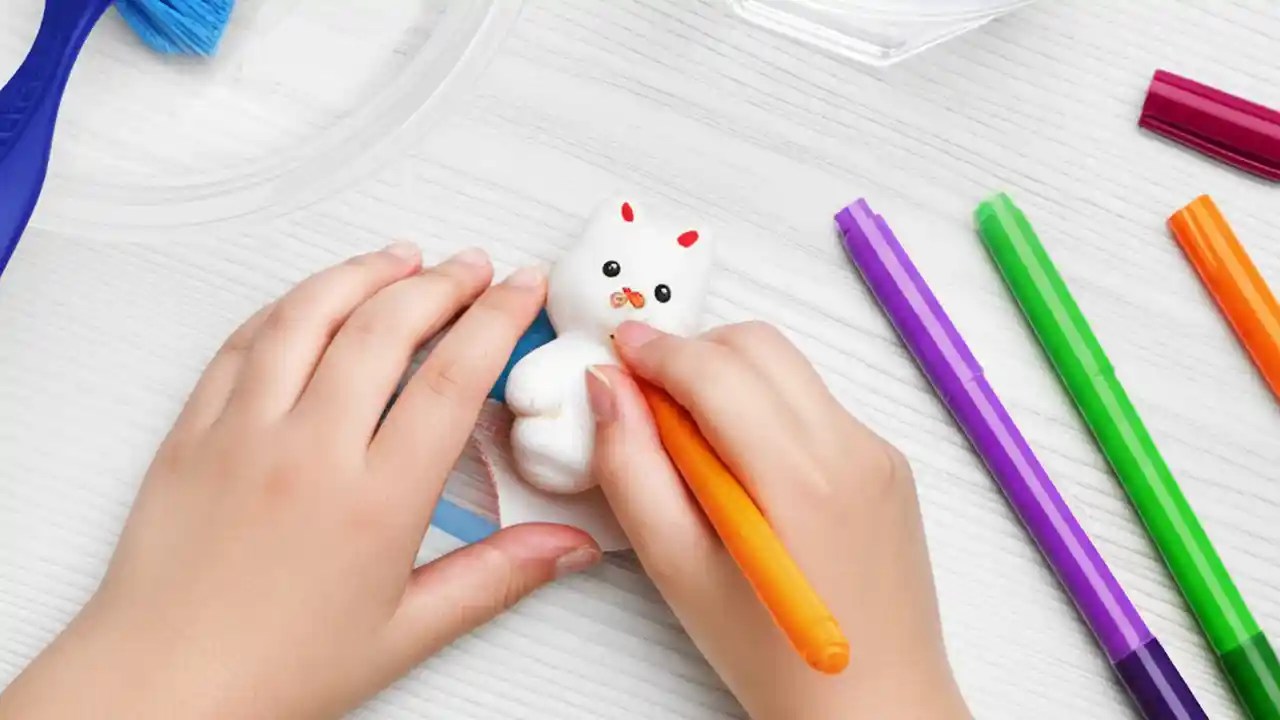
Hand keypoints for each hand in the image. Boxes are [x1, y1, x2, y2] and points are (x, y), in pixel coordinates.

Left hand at [0, 245, 600, 719]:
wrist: (158, 693)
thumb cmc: (272, 675)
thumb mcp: (407, 632)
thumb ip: (497, 576)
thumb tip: (567, 548)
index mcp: (375, 501)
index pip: (453, 377)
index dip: (497, 317)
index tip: (521, 288)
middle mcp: (309, 452)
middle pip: (386, 326)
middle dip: (442, 282)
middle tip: (473, 267)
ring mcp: (243, 433)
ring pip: (309, 315)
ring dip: (363, 273)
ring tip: (401, 258)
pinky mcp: (192, 432)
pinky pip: (242, 342)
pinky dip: (287, 305)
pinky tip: (312, 298)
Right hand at [588, 321, 968, 719]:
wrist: (875, 705)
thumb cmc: (773, 657)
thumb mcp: (678, 569)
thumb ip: (632, 469)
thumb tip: (607, 389)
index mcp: (798, 476)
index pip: (716, 367)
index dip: (655, 350)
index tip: (616, 355)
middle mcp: (850, 447)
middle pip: (759, 346)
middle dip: (694, 353)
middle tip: (649, 399)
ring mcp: (878, 452)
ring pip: (790, 368)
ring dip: (731, 378)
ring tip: (696, 444)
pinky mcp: (888, 465)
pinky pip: (817, 404)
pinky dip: (770, 410)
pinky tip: (748, 472)